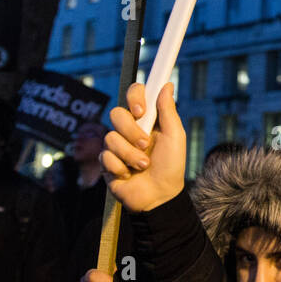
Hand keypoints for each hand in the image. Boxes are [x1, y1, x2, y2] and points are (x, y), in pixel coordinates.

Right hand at [101, 82, 184, 212]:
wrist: (160, 196)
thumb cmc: (171, 166)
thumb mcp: (175, 136)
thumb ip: (168, 110)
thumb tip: (167, 84)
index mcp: (147, 119)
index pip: (133, 94)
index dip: (134, 96)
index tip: (141, 110)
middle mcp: (129, 129)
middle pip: (117, 113)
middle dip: (131, 131)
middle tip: (145, 144)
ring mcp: (116, 145)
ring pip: (110, 137)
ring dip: (130, 154)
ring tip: (143, 165)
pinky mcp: (107, 162)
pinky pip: (105, 157)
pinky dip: (120, 167)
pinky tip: (129, 174)